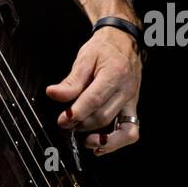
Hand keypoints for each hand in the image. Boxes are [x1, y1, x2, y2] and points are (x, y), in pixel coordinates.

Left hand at [44, 27, 142, 154]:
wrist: (124, 40)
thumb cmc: (104, 48)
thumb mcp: (84, 58)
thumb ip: (71, 80)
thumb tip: (54, 94)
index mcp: (115, 73)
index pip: (94, 100)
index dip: (76, 113)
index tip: (62, 120)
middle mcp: (127, 90)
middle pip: (104, 116)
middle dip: (82, 124)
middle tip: (65, 123)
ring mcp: (132, 100)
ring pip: (119, 128)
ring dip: (97, 137)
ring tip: (80, 136)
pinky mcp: (132, 108)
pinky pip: (130, 131)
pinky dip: (115, 142)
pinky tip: (99, 146)